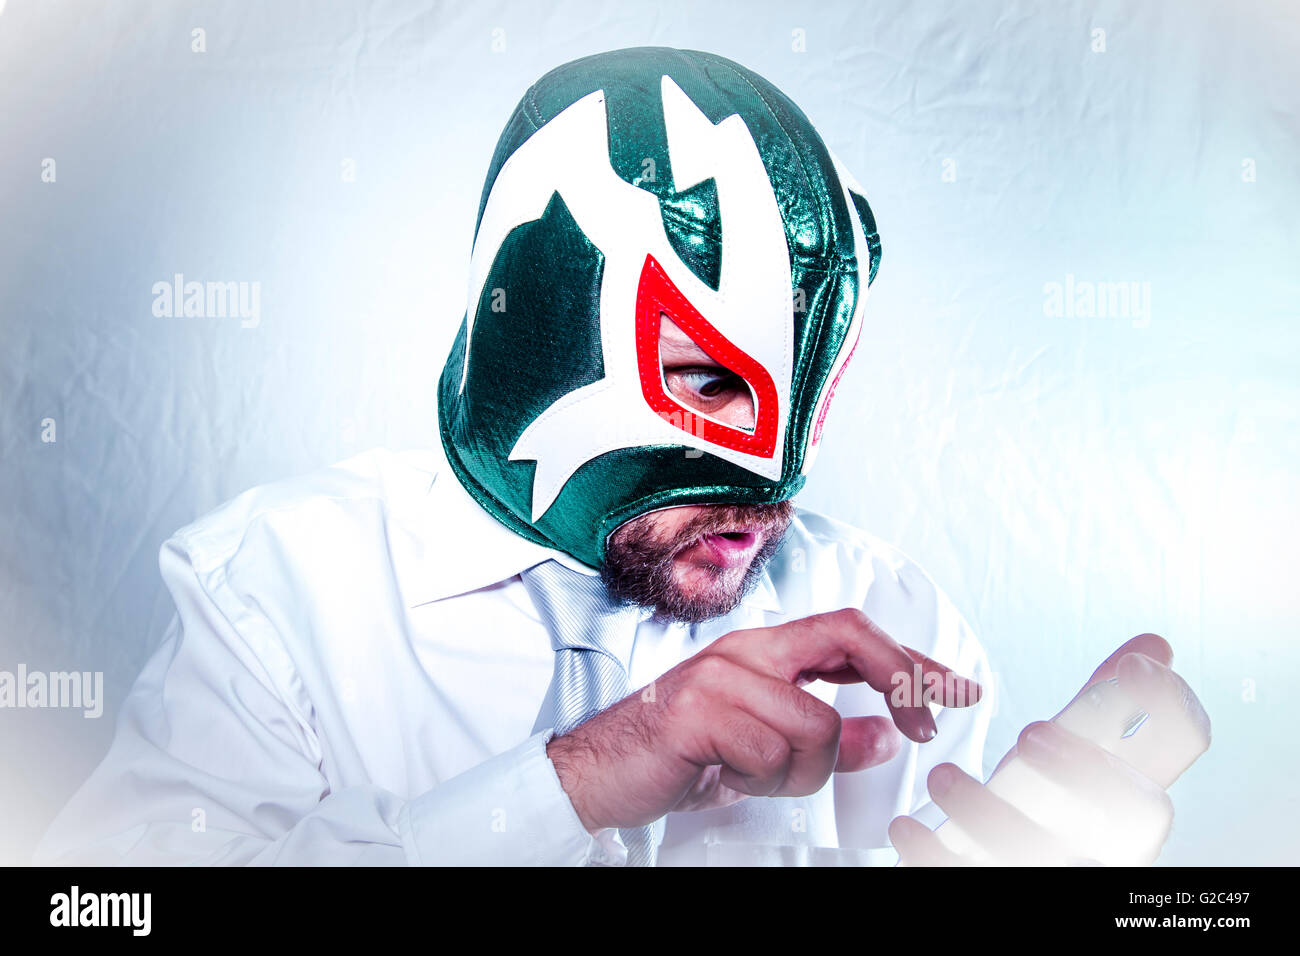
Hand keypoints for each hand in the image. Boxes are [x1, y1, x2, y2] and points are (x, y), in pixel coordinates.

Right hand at [546, 608, 982, 832]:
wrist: (598, 772)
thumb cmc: (679, 754)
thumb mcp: (766, 749)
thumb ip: (825, 736)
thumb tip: (883, 736)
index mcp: (763, 651)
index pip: (853, 632)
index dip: (911, 660)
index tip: (956, 688)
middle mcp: (747, 650)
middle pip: (849, 638)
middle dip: (900, 681)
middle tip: (922, 729)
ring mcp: (722, 675)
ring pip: (817, 725)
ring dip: (801, 770)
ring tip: (756, 775)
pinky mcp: (700, 710)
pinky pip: (772, 752)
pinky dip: (763, 779)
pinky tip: (728, 776)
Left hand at [888, 634, 1210, 864]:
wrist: (1007, 873)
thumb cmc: (1040, 816)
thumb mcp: (1070, 762)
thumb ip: (1102, 711)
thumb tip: (1153, 644)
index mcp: (1122, 828)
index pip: (1154, 802)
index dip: (1145, 744)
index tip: (1109, 683)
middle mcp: (1095, 862)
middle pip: (1117, 831)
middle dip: (1078, 773)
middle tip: (1028, 734)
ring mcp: (1051, 879)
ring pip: (1034, 857)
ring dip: (982, 808)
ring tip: (943, 777)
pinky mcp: (998, 896)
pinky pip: (967, 879)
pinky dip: (931, 852)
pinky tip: (907, 827)